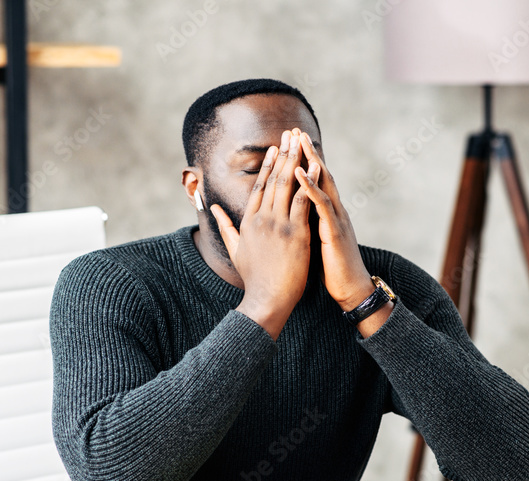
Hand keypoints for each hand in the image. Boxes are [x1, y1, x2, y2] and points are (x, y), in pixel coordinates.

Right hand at [213, 130, 315, 339]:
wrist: (266, 299)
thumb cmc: (253, 278)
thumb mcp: (235, 249)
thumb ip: (225, 226)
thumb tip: (212, 207)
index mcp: (249, 222)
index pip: (259, 187)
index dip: (267, 166)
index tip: (274, 148)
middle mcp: (262, 219)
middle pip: (273, 180)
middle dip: (283, 155)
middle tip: (290, 134)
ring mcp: (278, 224)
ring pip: (288, 186)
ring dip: (296, 161)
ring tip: (303, 142)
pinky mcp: (295, 233)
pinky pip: (304, 202)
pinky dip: (310, 183)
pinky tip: (316, 167)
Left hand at [294, 131, 375, 311]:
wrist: (352, 290)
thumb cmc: (333, 270)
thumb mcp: (316, 242)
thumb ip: (308, 225)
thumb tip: (293, 217)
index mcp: (328, 214)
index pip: (316, 181)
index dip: (305, 161)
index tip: (290, 144)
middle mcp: (335, 210)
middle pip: (321, 174)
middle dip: (308, 152)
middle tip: (294, 131)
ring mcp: (336, 218)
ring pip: (323, 182)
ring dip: (311, 160)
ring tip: (298, 141)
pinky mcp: (334, 230)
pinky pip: (321, 204)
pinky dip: (310, 186)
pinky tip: (298, 173)